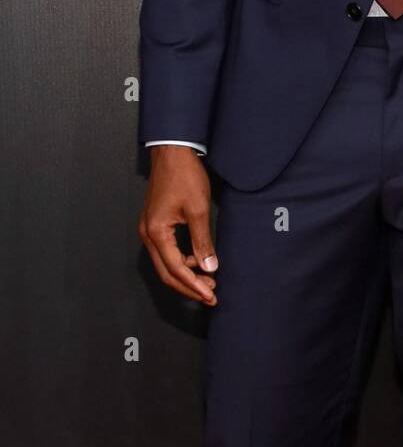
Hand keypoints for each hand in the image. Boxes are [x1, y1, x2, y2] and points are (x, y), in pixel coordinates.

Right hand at [138, 145, 217, 305]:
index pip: (176, 269)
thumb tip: (209, 267)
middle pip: (166, 272)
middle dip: (188, 286)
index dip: (194, 285)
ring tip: (208, 278)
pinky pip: (165, 251)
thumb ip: (202, 242)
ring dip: (186, 274)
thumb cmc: (184, 175)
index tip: (210, 295)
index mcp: (156, 232)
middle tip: (210, 295)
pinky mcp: (154, 223)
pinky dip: (181, 260)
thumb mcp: (198, 209)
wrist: (172, 152)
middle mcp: (147, 234)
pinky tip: (197, 260)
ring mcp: (149, 229)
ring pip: (165, 263)